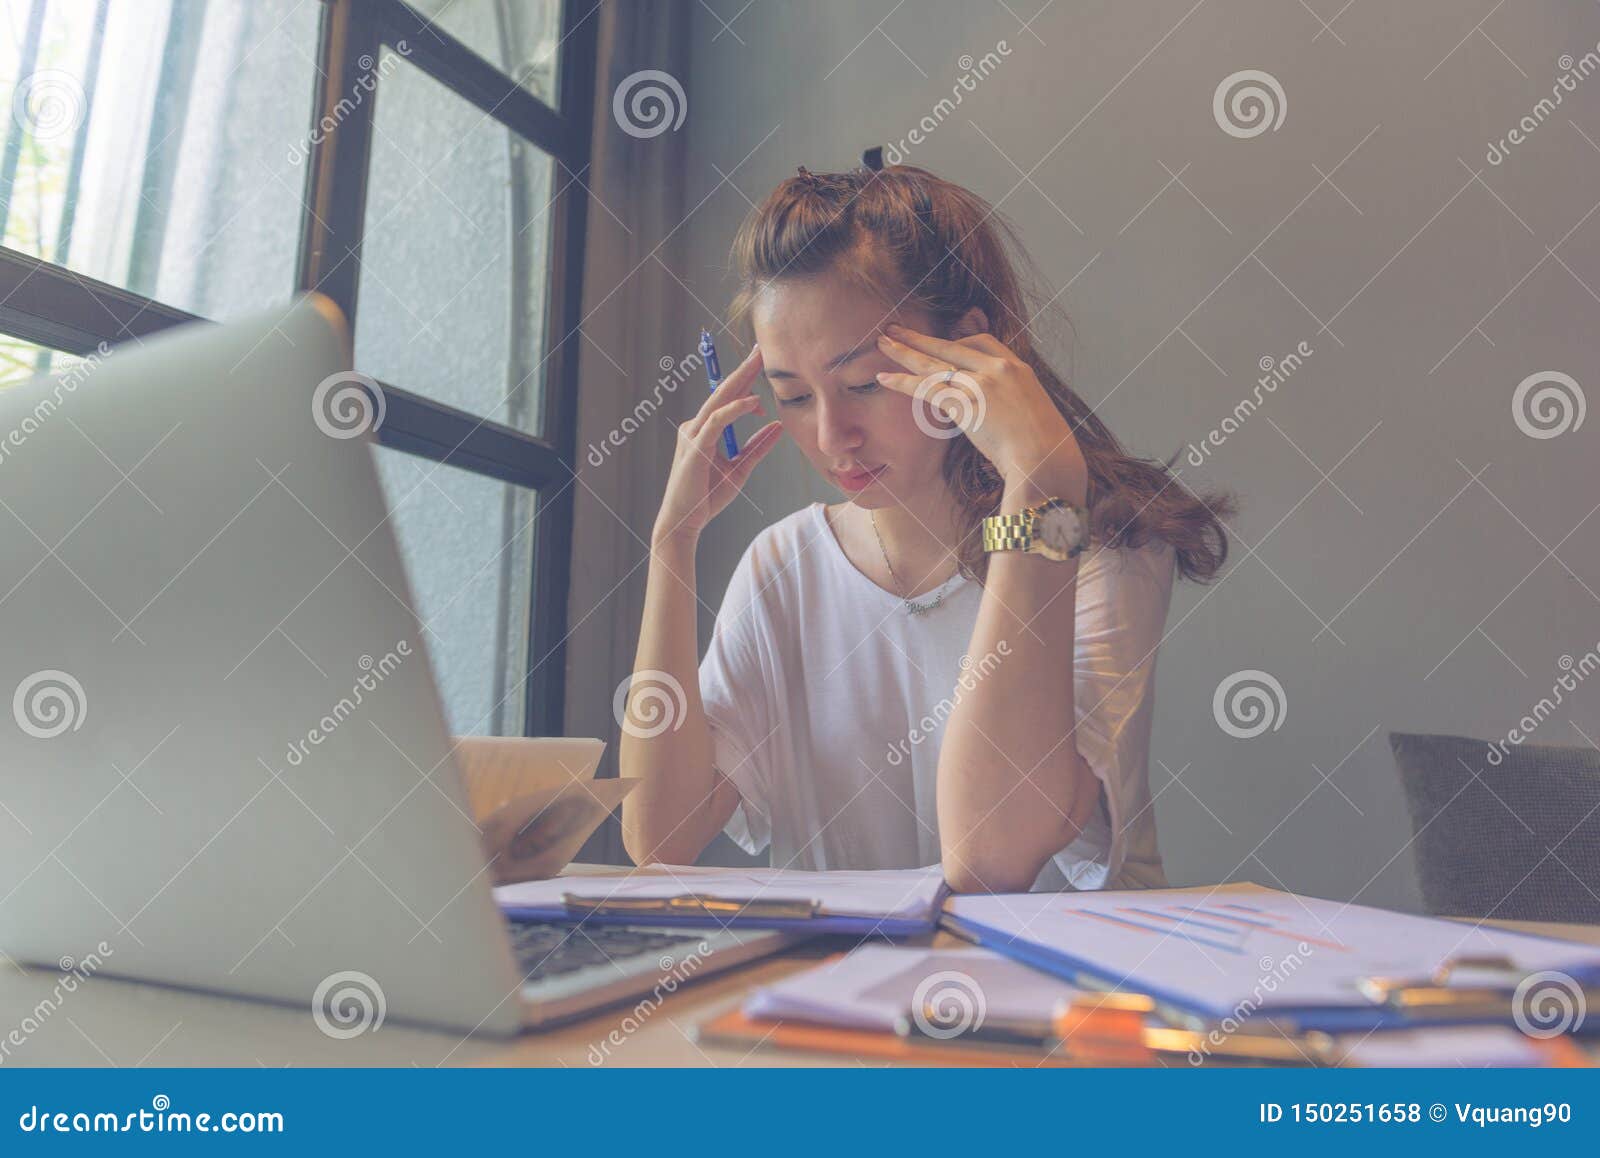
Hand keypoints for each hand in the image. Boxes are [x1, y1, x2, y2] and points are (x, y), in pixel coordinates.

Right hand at [652, 344, 783, 546]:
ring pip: (719, 400)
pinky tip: (754, 402)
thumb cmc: (706, 497)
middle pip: (723, 391)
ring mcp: (692, 434)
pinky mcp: (695, 446)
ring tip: (759, 364)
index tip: (762, 362)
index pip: (727, 398)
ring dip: (741, 380)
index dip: (745, 379)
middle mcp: (695, 427)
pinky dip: (735, 409)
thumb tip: (777, 427)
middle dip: (743, 369)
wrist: (685, 521)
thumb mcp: (739, 469)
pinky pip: (717, 421)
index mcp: (704, 429)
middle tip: (761, 349)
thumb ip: (756, 447)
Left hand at [874, 325, 1087, 503]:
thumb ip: (1017, 409)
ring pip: (933, 362)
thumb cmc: (1046, 451)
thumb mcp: (1037, 417)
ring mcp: (981, 383)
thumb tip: (1009, 421)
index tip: (940, 344)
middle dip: (921, 337)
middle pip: (951, 346)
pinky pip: (926, 387)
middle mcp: (999, 369)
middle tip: (896, 329)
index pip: (983, 343)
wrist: (1046, 459)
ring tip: (883, 341)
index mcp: (1019, 369)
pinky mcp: (965, 402)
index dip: (957, 342)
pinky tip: (884, 378)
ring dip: (905, 351)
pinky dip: (902, 382)